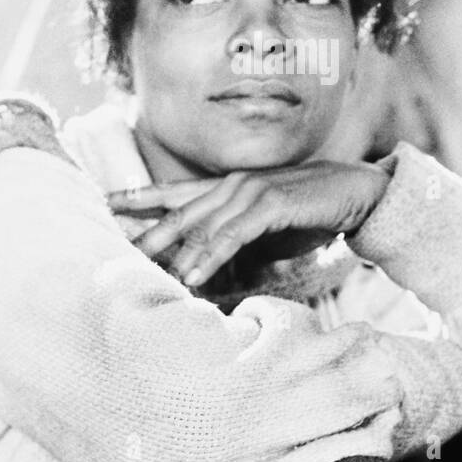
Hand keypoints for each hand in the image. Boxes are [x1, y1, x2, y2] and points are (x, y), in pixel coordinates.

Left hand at [105, 161, 389, 287]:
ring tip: (148, 274)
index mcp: (227, 188)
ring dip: (175, 252)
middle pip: (179, 212)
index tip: (107, 205)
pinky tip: (194, 275)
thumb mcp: (266, 227)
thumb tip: (212, 264)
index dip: (140, 197)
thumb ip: (237, 239)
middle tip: (113, 249)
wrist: (355, 191)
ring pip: (202, 225)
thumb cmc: (310, 211)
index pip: (174, 192)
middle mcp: (232, 185)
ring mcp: (250, 191)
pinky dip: (211, 255)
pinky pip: (233, 234)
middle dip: (146, 232)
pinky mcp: (270, 204)